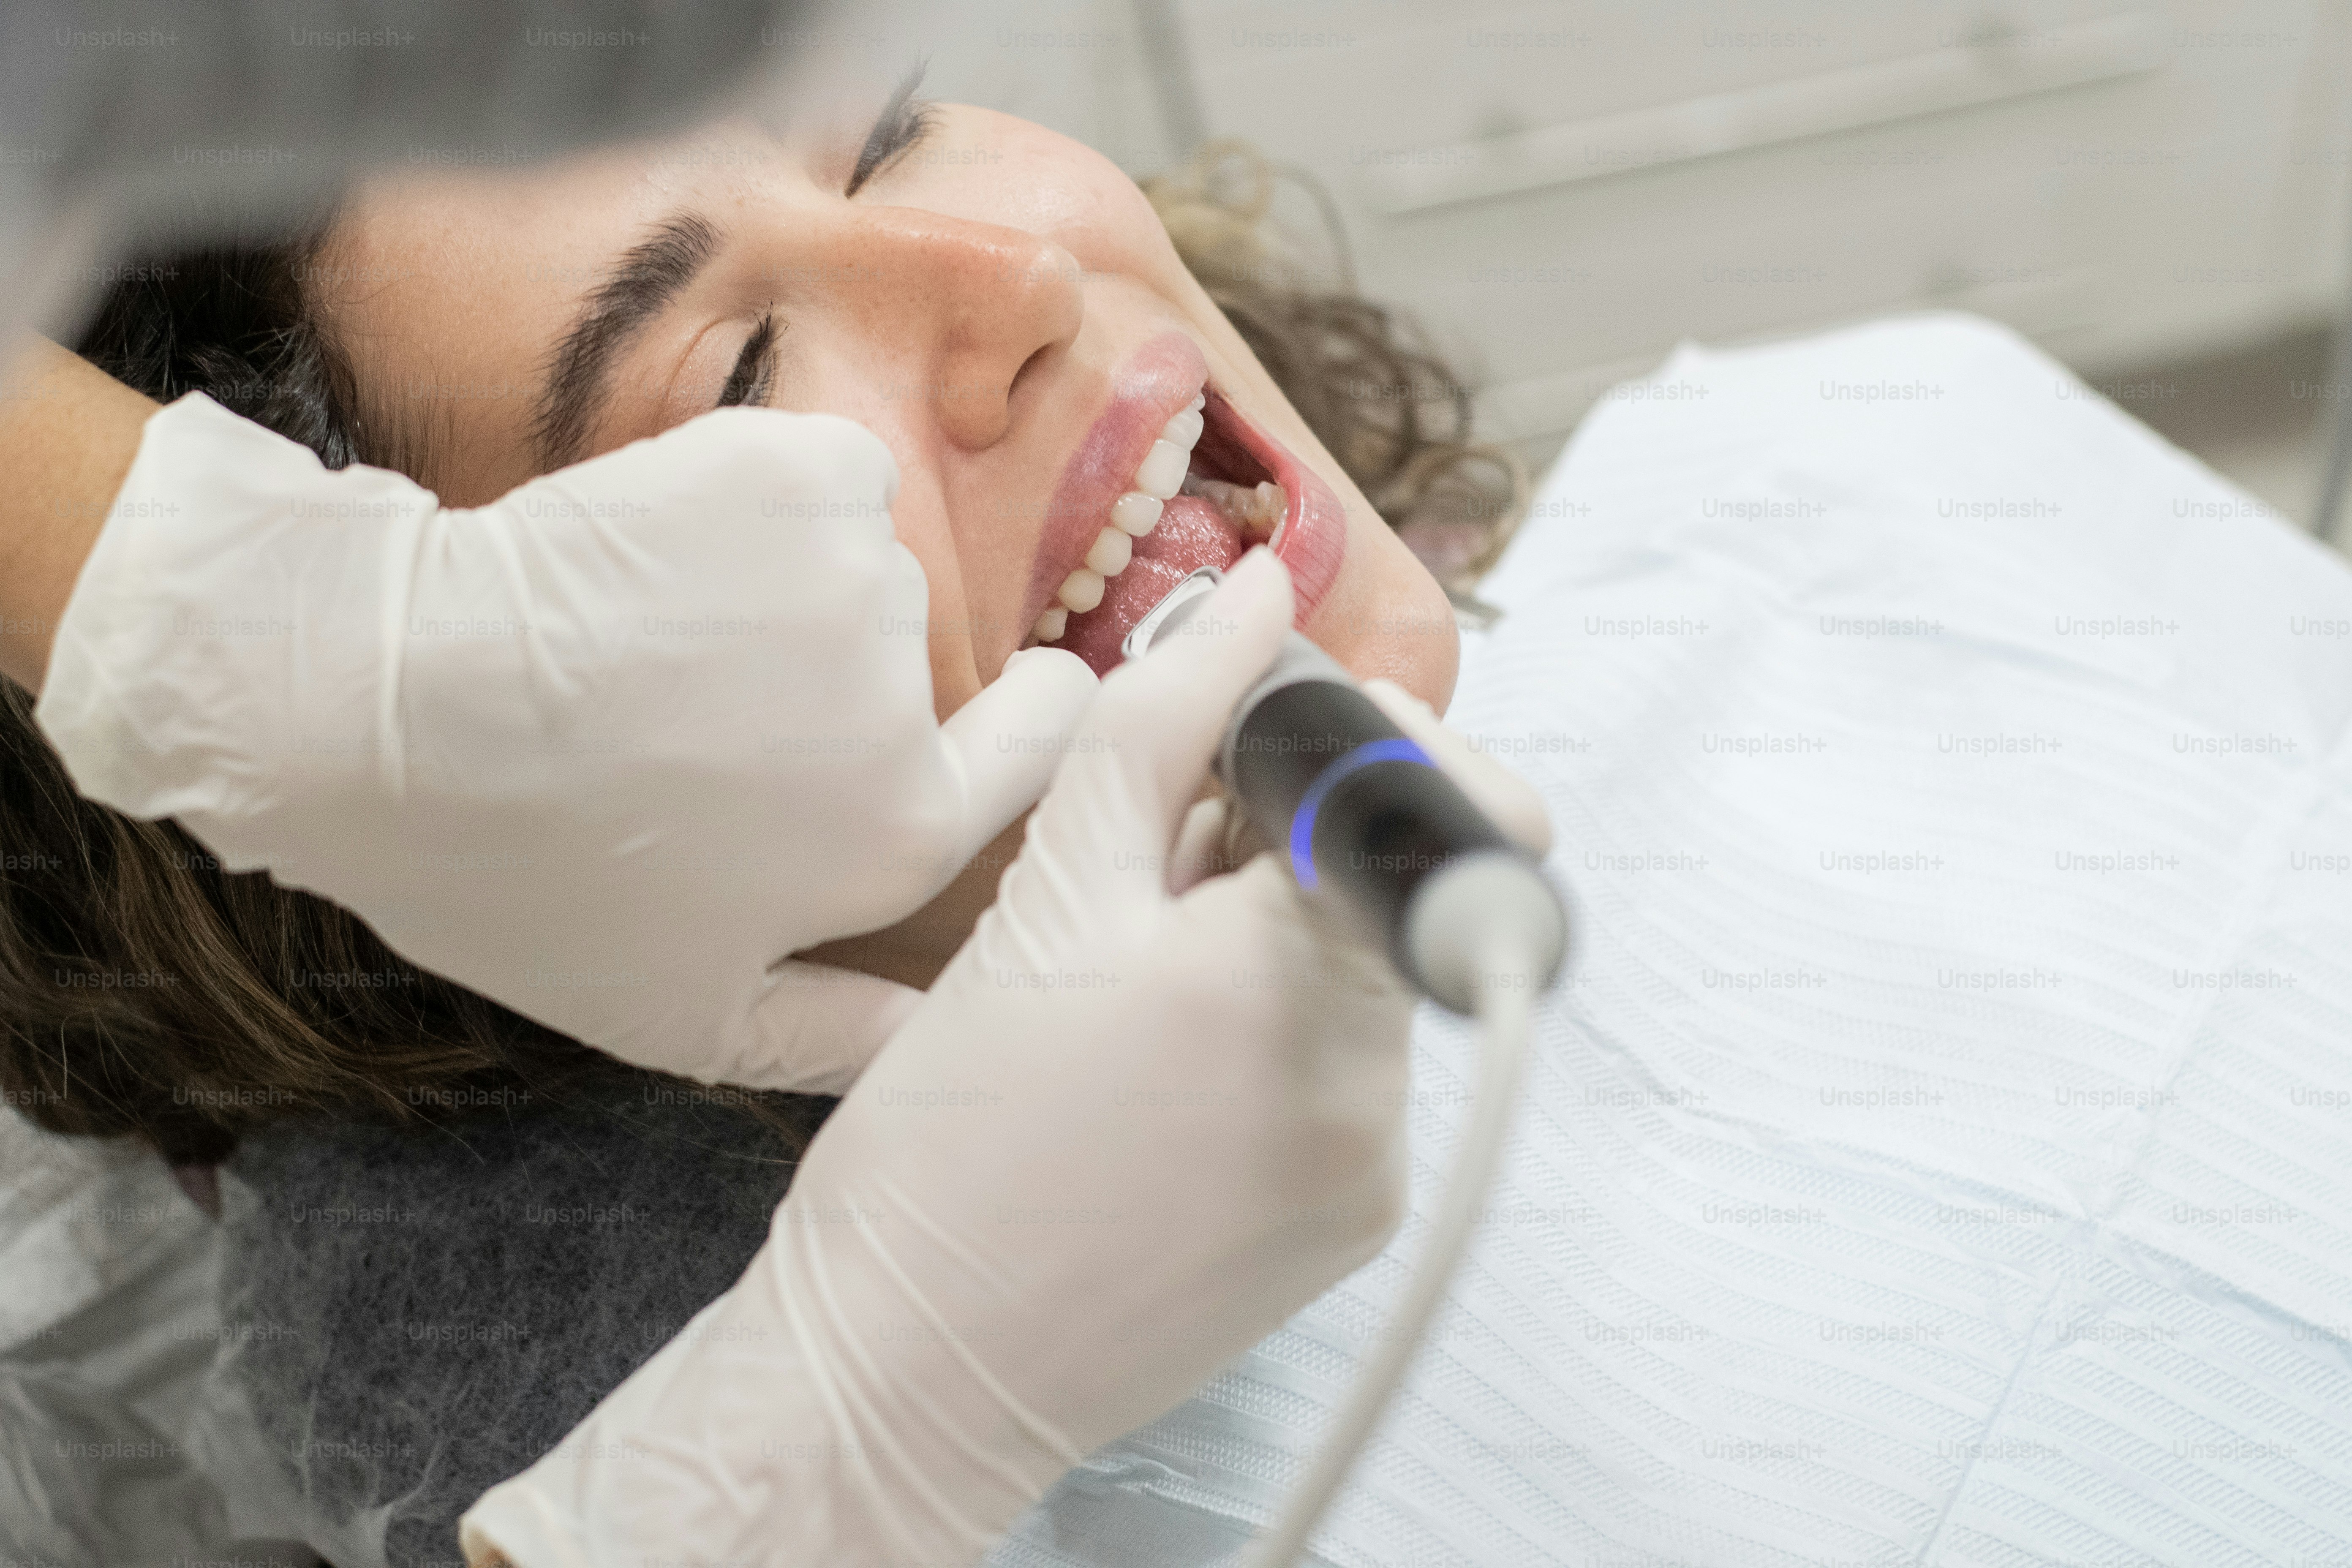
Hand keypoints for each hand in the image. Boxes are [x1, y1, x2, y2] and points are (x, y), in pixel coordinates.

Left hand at [34, 393, 1096, 1092]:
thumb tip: (943, 1040)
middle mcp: (904, 709)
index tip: (997, 683)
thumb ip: (841, 1036)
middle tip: (697, 693)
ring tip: (651, 626)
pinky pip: (819, 467)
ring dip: (777, 572)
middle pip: (912, 652)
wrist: (386, 713)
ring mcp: (856, 578)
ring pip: (857, 554)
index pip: (1041, 742)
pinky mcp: (794, 474)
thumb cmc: (526, 881)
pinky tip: (657, 544)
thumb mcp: (683, 1019)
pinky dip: (754, 487)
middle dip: (826, 662)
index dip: (1029, 707)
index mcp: (898, 835)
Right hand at [457, 550, 1476, 1566]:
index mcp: (1299, 978)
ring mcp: (1374, 1167)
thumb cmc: (950, 1142)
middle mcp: (1375, 1081)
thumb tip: (1254, 597)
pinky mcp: (1352, 1224)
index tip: (1262, 738)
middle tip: (1155, 863)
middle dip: (1286, 842)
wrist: (914, 1369)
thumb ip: (1165, 720)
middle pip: (1385, 884)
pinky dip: (1274, 1037)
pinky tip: (1158, 1069)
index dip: (1356, 735)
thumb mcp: (1045, 898)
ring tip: (1133, 984)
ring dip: (1272, 941)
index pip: (1431, 792)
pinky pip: (1347, 1078)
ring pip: (1360, 979)